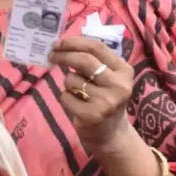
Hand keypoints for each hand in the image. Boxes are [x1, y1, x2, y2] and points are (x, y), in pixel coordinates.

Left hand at [51, 36, 135, 152]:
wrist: (112, 134)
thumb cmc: (106, 99)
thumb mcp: (109, 78)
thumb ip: (94, 61)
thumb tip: (63, 44)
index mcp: (124, 71)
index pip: (97, 47)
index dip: (74, 42)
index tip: (58, 42)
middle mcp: (119, 85)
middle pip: (84, 60)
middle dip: (63, 55)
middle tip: (51, 55)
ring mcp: (106, 101)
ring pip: (71, 79)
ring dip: (68, 83)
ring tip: (78, 93)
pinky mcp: (92, 115)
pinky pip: (65, 96)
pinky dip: (66, 98)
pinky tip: (77, 105)